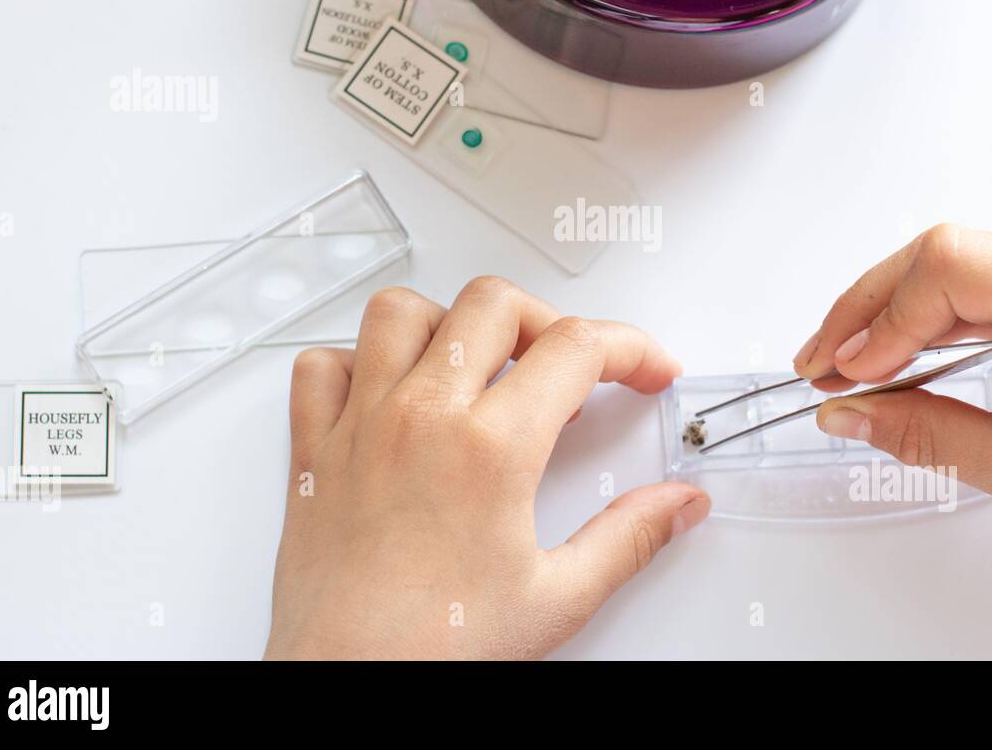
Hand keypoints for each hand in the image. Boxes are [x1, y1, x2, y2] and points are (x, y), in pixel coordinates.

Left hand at [265, 277, 708, 659]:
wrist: (346, 687)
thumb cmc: (432, 652)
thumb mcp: (557, 597)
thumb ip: (630, 538)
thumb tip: (677, 505)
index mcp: (491, 447)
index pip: (578, 346)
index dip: (631, 347)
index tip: (646, 370)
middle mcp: (422, 417)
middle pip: (494, 303)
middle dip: (548, 322)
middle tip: (568, 369)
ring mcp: (361, 425)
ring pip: (400, 312)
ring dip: (450, 322)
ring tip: (480, 364)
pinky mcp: (314, 449)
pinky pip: (321, 365)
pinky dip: (356, 361)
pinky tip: (390, 391)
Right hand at [794, 225, 991, 658]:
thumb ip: (924, 432)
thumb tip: (846, 411)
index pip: (953, 267)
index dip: (885, 318)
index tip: (847, 374)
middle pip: (943, 255)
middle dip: (870, 312)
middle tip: (822, 367)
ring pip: (950, 266)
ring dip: (889, 316)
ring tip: (844, 367)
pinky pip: (974, 288)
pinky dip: (923, 323)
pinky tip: (889, 358)